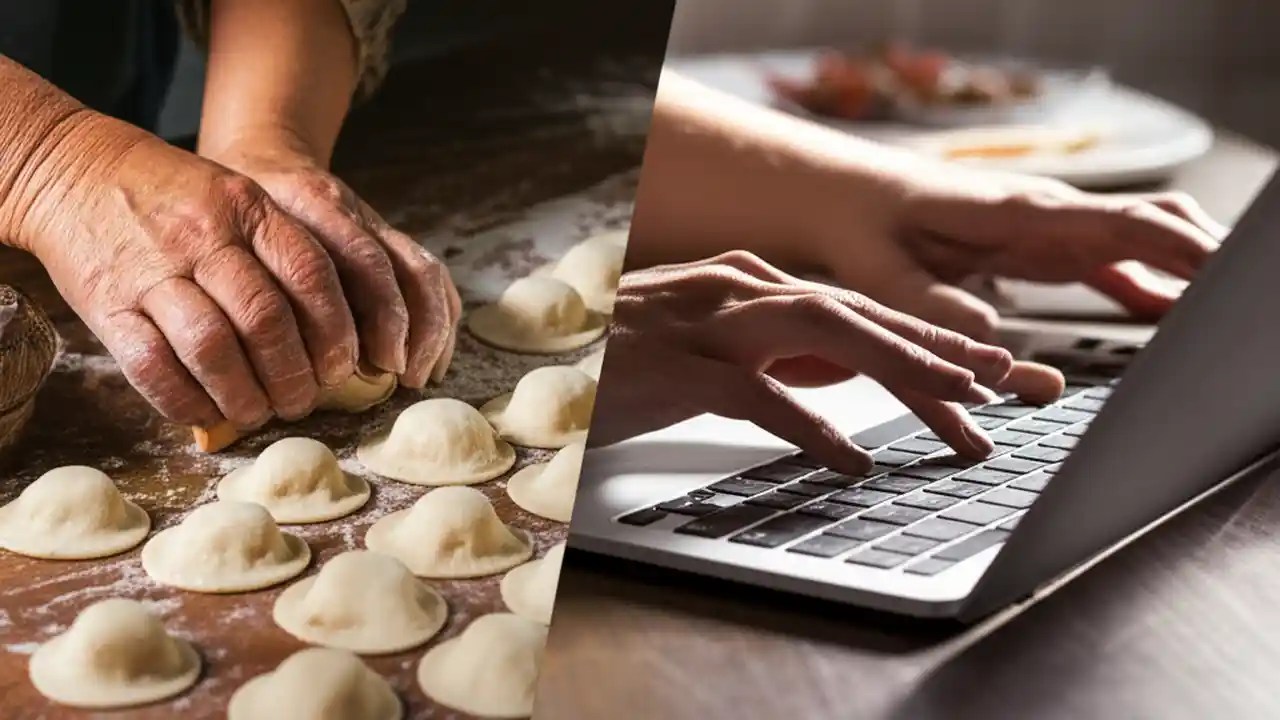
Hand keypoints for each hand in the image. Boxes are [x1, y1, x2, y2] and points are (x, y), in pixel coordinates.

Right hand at [11, 113, 358, 426]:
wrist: (69, 168)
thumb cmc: (172, 196)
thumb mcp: (237, 198)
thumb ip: (282, 249)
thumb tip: (335, 329)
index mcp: (246, 208)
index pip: (310, 273)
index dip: (336, 331)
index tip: (343, 366)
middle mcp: (203, 238)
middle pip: (265, 320)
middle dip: (293, 376)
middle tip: (302, 401)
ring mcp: (151, 272)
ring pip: (212, 348)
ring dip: (244, 396)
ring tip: (259, 413)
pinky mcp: (106, 305)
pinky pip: (151, 366)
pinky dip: (186, 401)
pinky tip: (207, 413)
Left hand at [210, 139, 459, 387]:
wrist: (265, 159)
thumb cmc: (237, 210)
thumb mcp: (228, 230)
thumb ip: (247, 277)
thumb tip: (255, 360)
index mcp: (313, 206)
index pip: (365, 260)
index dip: (382, 316)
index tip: (378, 365)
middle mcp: (354, 214)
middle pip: (406, 269)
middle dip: (414, 329)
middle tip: (402, 376)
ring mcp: (378, 226)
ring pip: (426, 273)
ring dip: (432, 329)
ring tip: (417, 376)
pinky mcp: (392, 239)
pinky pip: (431, 277)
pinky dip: (439, 319)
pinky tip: (430, 360)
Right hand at [592, 251, 1062, 472]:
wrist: (537, 362)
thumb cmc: (623, 361)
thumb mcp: (711, 350)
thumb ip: (775, 353)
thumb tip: (845, 370)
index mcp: (746, 284)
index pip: (854, 307)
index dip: (923, 337)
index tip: (982, 369)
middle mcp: (734, 290)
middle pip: (855, 312)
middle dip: (932, 347)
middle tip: (999, 383)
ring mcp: (705, 325)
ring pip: (823, 333)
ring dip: (897, 366)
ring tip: (954, 402)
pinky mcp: (676, 368)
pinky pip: (757, 395)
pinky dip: (811, 426)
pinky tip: (850, 460)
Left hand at [817, 164, 1222, 340]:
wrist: (845, 197)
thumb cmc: (862, 227)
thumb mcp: (883, 275)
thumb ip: (936, 308)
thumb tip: (994, 349)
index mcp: (1020, 213)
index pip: (1125, 223)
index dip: (1185, 249)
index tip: (1225, 275)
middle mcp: (1048, 215)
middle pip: (1155, 225)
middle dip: (1207, 259)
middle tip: (1240, 310)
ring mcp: (1052, 230)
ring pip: (1145, 240)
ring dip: (1190, 270)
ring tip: (1222, 320)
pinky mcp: (1045, 248)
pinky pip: (1115, 263)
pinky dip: (1153, 286)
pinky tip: (1173, 316)